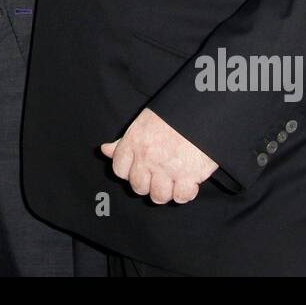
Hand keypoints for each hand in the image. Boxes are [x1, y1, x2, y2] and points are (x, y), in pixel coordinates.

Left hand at [101, 108, 218, 204]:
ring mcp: (168, 168)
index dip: (130, 172)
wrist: (202, 108)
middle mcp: (148, 157)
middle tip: (159, 176)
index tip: (141, 168)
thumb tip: (103, 150)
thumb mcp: (143, 123)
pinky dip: (185, 193)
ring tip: (174, 182)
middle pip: (138, 187)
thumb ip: (124, 141)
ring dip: (166, 192)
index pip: (119, 170)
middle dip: (148, 184)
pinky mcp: (190, 175)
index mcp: (134, 142)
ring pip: (158, 196)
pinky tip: (188, 183)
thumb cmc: (172, 115)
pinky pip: (181, 197)